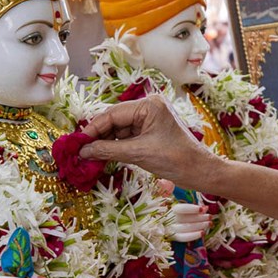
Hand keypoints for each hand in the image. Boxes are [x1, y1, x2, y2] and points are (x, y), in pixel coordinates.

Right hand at [80, 95, 222, 190]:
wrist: (201, 172)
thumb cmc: (176, 160)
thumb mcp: (138, 154)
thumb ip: (108, 150)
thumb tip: (83, 152)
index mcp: (149, 105)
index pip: (112, 114)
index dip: (92, 129)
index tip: (76, 144)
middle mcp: (149, 107)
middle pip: (114, 120)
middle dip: (97, 136)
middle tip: (79, 152)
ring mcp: (150, 119)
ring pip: (119, 130)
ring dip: (105, 143)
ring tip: (88, 157)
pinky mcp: (151, 132)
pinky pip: (127, 137)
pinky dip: (116, 147)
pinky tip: (103, 156)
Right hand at [173, 202, 211, 242]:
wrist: (169, 228)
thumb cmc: (181, 216)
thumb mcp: (188, 211)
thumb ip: (196, 209)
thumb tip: (206, 208)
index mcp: (173, 210)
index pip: (181, 208)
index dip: (191, 208)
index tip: (202, 209)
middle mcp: (171, 219)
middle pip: (186, 218)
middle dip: (200, 217)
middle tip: (210, 217)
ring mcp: (172, 229)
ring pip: (186, 227)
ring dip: (200, 225)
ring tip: (209, 223)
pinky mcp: (174, 237)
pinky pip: (184, 237)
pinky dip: (194, 235)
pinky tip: (203, 233)